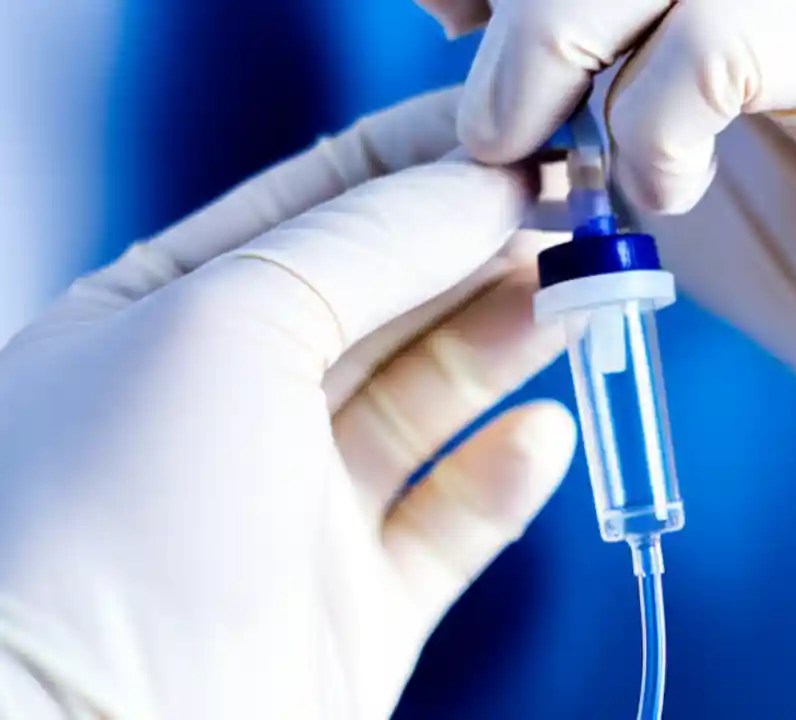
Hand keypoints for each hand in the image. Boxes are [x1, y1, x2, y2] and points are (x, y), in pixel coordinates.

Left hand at [0, 88, 573, 718]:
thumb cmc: (111, 524)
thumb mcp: (230, 323)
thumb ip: (368, 243)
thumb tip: (485, 186)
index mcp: (164, 316)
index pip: (320, 205)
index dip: (428, 165)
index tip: (529, 145)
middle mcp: (228, 406)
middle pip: (390, 298)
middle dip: (486, 249)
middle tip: (585, 218)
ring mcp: (292, 508)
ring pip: (430, 400)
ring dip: (512, 342)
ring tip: (590, 299)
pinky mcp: (355, 606)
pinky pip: (449, 521)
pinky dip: (504, 475)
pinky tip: (544, 437)